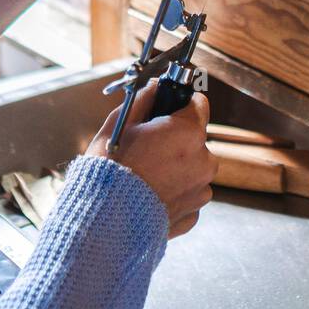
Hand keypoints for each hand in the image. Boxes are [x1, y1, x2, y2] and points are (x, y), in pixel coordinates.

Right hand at [85, 82, 217, 238]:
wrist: (105, 221)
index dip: (181, 103)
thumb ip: (143, 99)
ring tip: (146, 175)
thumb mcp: (120, 124)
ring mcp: (200, 191)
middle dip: (176, 139)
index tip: (168, 109)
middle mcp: (204, 161)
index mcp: (189, 132)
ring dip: (177, 167)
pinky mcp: (193, 215)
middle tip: (147, 147)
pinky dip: (173, 192)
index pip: (198, 104)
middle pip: (195, 138)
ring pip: (193, 168)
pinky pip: (187, 194)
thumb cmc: (110, 170)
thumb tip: (155, 87)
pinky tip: (150, 194)